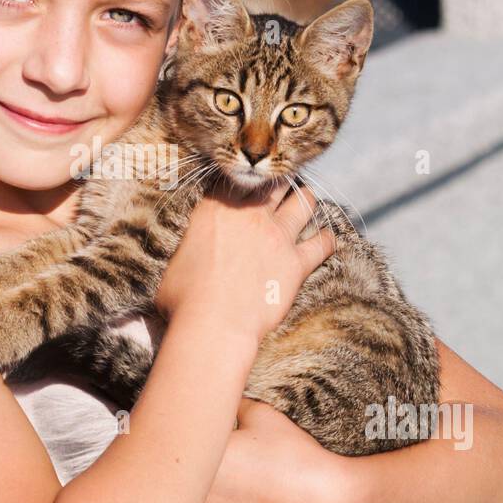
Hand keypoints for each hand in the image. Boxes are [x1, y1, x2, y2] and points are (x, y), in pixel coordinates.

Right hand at [155, 183, 335, 343]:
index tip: (244, 182)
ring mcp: (276, 235)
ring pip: (304, 202)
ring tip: (306, 203)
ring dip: (305, 200)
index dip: (240, 178)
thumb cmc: (184, 299)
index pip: (233, 179)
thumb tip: (186, 255)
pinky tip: (326, 241)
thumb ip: (188, 247)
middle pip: (273, 183)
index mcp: (214, 209)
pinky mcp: (296, 262)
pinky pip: (322, 244)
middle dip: (277, 182)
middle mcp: (249, 214)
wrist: (213, 324)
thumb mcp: (176, 262)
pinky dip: (326, 241)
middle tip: (280, 186)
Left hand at [195, 398, 354, 502]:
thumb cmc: (293, 455)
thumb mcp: (262, 414)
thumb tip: (218, 396)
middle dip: (193, 475)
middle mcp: (193, 497)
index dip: (186, 446)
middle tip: (223, 467)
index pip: (175, 450)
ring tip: (239, 490)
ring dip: (207, 501)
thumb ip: (232, 405)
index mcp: (198, 460)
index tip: (200, 443)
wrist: (325, 501)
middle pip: (181, 483)